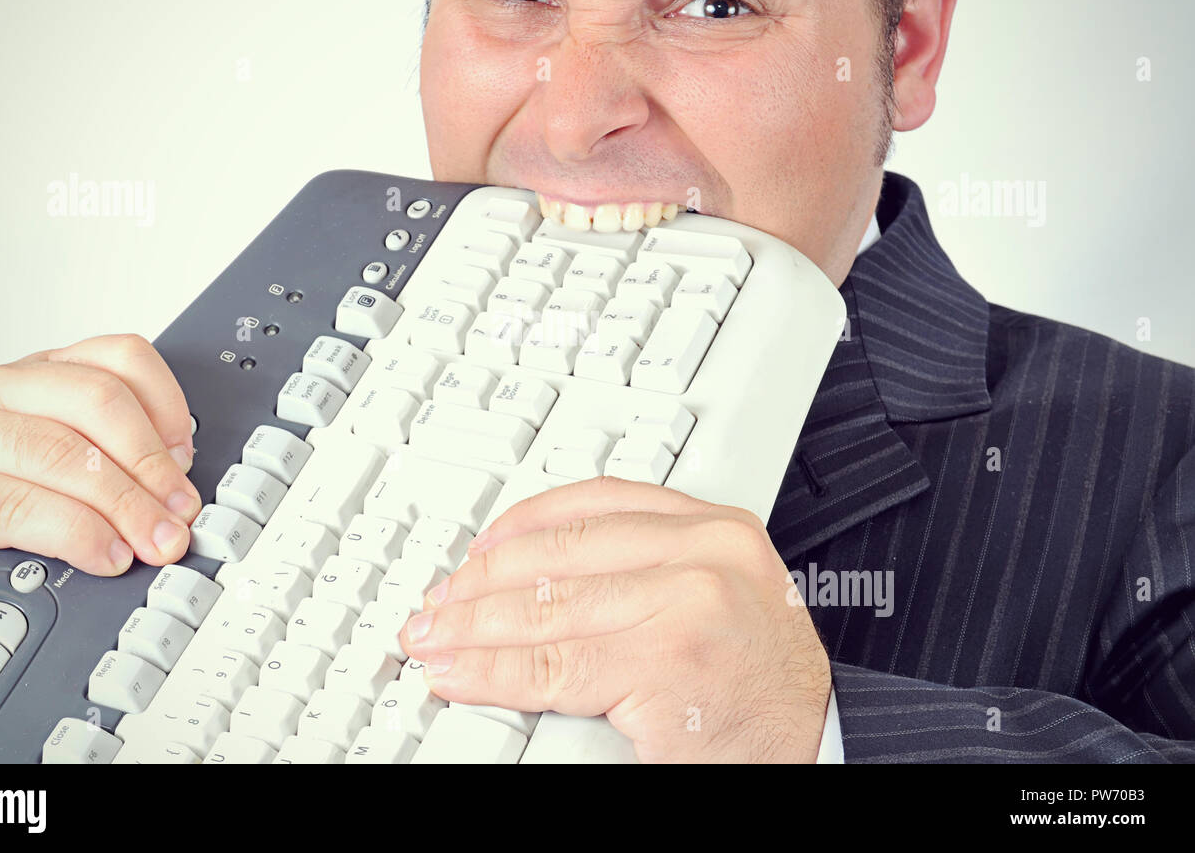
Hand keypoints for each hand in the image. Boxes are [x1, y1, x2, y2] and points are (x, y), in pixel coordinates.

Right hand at [0, 334, 200, 586]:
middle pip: (97, 400)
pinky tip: (103, 554)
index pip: (121, 355)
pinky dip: (76, 535)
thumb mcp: (75, 467)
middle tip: (177, 514)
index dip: (168, 407)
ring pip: (62, 451)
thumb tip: (178, 491)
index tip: (186, 460)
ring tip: (150, 540)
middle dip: (150, 464)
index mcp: (41, 372)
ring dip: (122, 504)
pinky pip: (19, 506)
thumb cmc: (8, 505)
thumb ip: (122, 460)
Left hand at [399, 475, 831, 762]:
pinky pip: (551, 668)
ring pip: (546, 608)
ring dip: (471, 627)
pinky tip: (459, 674)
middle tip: (439, 605)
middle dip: (481, 582)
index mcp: (714, 527)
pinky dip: (490, 673)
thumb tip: (532, 575)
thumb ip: (643, 568)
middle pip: (559, 554)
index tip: (479, 549)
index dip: (520, 526)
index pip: (594, 503)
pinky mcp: (663, 665)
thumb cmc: (761, 681)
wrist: (815, 745)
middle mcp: (702, 555)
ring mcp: (684, 606)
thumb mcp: (718, 593)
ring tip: (433, 640)